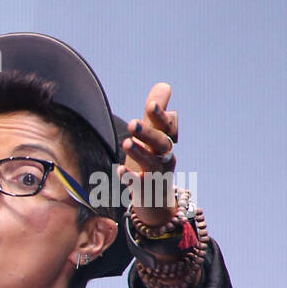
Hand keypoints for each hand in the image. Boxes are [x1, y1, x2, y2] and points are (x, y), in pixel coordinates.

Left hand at [118, 82, 178, 226]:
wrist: (156, 201)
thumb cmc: (151, 164)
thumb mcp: (153, 138)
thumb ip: (155, 114)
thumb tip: (164, 85)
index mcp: (165, 142)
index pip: (168, 127)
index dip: (161, 116)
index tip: (151, 105)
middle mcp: (164, 157)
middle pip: (161, 143)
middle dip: (149, 133)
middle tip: (132, 123)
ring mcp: (155, 175)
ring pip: (151, 163)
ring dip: (140, 152)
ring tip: (126, 143)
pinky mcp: (144, 191)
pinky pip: (138, 185)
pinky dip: (130, 178)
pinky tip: (119, 171)